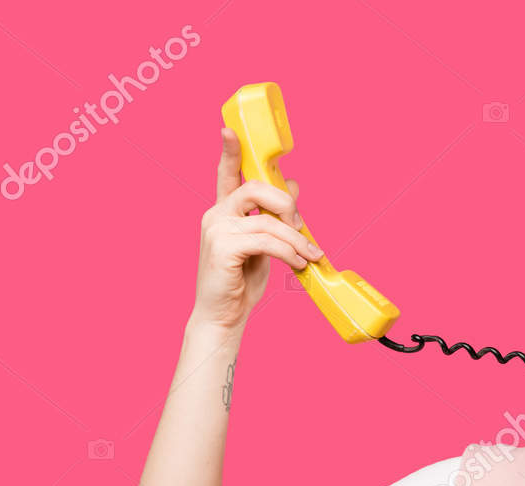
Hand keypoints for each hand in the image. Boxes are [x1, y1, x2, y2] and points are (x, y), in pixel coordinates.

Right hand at [189, 127, 326, 332]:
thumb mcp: (263, 245)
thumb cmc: (240, 282)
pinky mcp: (222, 248)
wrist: (223, 317)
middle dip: (286, 204)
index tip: (229, 130)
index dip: (230, 151)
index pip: (226, 173)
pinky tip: (299, 265)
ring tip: (309, 257)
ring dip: (296, 239)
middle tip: (302, 228)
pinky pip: (266, 241)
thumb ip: (274, 216)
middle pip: (255, 188)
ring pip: (267, 220)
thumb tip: (294, 184)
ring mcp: (216, 230)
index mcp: (223, 211)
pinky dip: (289, 253)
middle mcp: (215, 215)